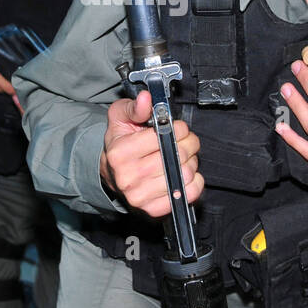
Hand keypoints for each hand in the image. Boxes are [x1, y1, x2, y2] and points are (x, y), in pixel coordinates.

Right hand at [99, 90, 202, 218]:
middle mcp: (129, 177)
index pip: (164, 136)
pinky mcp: (153, 209)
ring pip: (185, 173)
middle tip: (185, 140)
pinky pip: (189, 194)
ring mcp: (141, 196)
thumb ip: (134, 107)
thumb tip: (146, 98)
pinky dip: (194, 182)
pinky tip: (184, 172)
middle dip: (189, 142)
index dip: (178, 128)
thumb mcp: (120, 118)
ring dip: (190, 161)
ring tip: (181, 157)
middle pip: (178, 155)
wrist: (112, 173)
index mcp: (120, 153)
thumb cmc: (120, 143)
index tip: (177, 128)